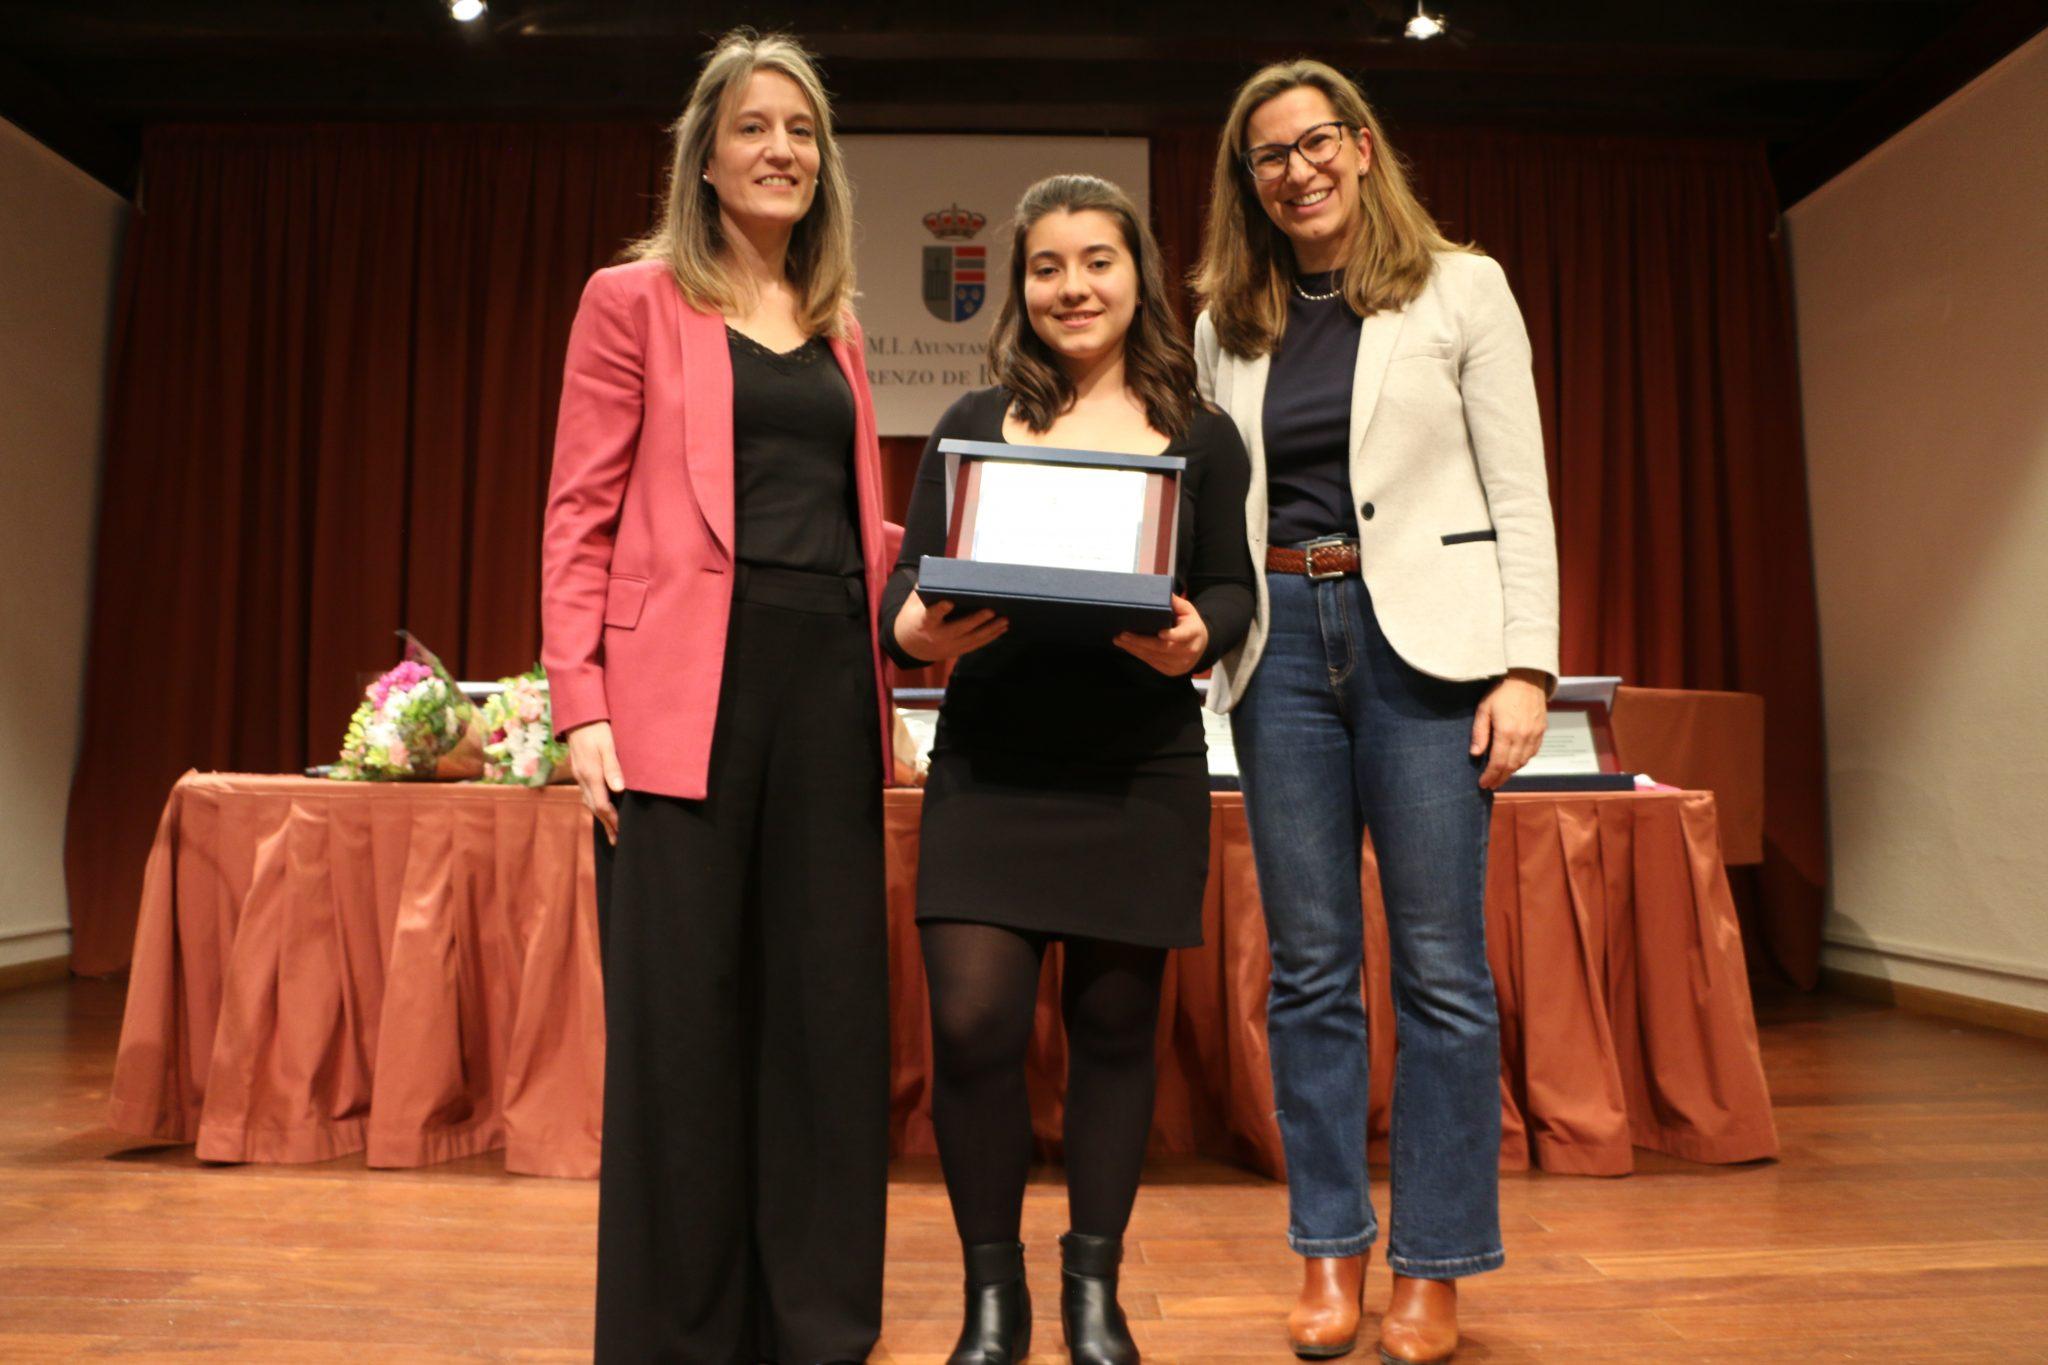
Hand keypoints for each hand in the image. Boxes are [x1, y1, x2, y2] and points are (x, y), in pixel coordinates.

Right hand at [566, 721, 624, 843]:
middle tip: (616, 841)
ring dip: (599, 816)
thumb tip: (619, 789)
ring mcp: (579, 775)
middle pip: (594, 807)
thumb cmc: (597, 729)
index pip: (601, 804)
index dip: (612, 819)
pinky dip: (594, 804)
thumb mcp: (608, 745)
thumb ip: (613, 767)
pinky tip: (599, 807)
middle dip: (606, 824)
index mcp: (591, 774)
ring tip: (610, 829)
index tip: (623, 830)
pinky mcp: (579, 770)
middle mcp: (582, 778)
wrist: (578, 716)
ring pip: (588, 801)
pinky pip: (586, 793)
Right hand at [894, 589, 1007, 661]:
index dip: (940, 610)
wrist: (909, 646)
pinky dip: (989, 637)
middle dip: (976, 621)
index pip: (931, 616)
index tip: (949, 602)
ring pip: (971, 639)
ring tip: (1004, 620)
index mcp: (924, 622)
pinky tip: (1001, 629)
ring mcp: (948, 646)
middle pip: (958, 629)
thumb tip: (940, 569)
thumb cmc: (913, 617)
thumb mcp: (913, 603)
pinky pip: (975, 645)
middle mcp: (937, 636)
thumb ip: (925, 588)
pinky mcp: (957, 651)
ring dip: (989, 630)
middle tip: (991, 610)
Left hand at [1113, 594, 1207, 675]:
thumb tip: (1161, 591)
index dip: (1172, 636)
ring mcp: (1179, 664)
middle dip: (1141, 642)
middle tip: (1123, 634)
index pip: (1183, 636)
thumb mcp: (1187, 610)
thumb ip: (1175, 602)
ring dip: (1134, 649)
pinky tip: (1127, 647)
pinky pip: (1152, 663)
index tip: (1160, 633)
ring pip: (1154, 656)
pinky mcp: (1170, 671)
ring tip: (1119, 640)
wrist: (1200, 645)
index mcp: (1194, 633)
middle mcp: (1188, 651)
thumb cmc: (1190, 624)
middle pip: (1162, 648)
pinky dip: (1138, 654)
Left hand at [1471, 669, 1548, 789]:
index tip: (1483, 784)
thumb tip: (1476, 754)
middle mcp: (1523, 737)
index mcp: (1507, 733)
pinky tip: (1515, 763)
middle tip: (1491, 785)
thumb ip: (1480, 733)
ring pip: (1523, 761)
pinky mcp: (1542, 730)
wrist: (1527, 677)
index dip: (1490, 776)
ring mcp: (1535, 734)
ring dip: (1512, 771)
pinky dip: (1523, 761)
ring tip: (1501, 776)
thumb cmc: (1502, 691)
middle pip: (1511, 766)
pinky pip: (1533, 752)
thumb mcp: (1484, 709)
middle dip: (1500, 778)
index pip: (1498, 763)